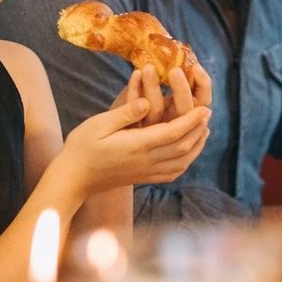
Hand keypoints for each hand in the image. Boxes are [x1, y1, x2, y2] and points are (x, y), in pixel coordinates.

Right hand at [60, 94, 210, 191]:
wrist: (73, 178)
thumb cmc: (81, 147)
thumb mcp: (98, 124)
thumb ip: (125, 114)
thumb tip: (147, 103)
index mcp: (136, 145)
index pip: (173, 132)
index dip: (191, 120)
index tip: (204, 107)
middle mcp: (146, 161)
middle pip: (183, 146)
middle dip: (198, 129)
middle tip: (207, 112)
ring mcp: (146, 172)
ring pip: (182, 161)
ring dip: (196, 145)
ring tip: (204, 129)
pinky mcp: (143, 178)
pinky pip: (173, 172)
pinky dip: (186, 160)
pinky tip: (188, 151)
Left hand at [121, 65, 214, 126]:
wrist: (112, 126)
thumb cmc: (138, 103)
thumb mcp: (158, 91)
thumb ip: (171, 78)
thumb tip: (180, 52)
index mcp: (183, 113)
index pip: (203, 101)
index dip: (203, 84)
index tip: (195, 65)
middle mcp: (170, 122)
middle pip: (184, 110)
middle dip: (182, 88)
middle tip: (175, 70)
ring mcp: (150, 128)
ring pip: (156, 111)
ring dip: (153, 87)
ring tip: (148, 67)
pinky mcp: (130, 128)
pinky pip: (133, 110)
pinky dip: (134, 90)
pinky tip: (135, 73)